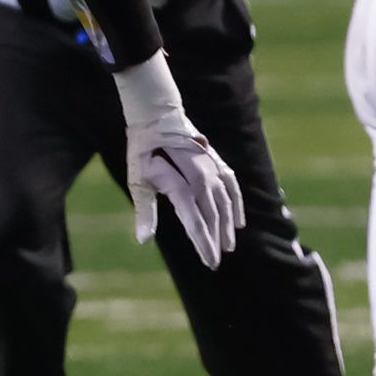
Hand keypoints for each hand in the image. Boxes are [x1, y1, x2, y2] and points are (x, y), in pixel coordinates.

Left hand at [112, 52, 244, 268]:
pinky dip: (236, 204)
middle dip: (215, 240)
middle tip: (216, 262)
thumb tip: (143, 239)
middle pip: (213, 216)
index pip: (196, 222)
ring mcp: (213, 168)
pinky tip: (238, 220)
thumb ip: (144, 210)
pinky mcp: (217, 161)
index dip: (204, 244)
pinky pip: (232, 186)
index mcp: (180, 183)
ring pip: (225, 203)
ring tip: (228, 245)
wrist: (158, 112)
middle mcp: (201, 177)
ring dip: (227, 225)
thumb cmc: (142, 147)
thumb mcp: (138, 178)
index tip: (209, 263)